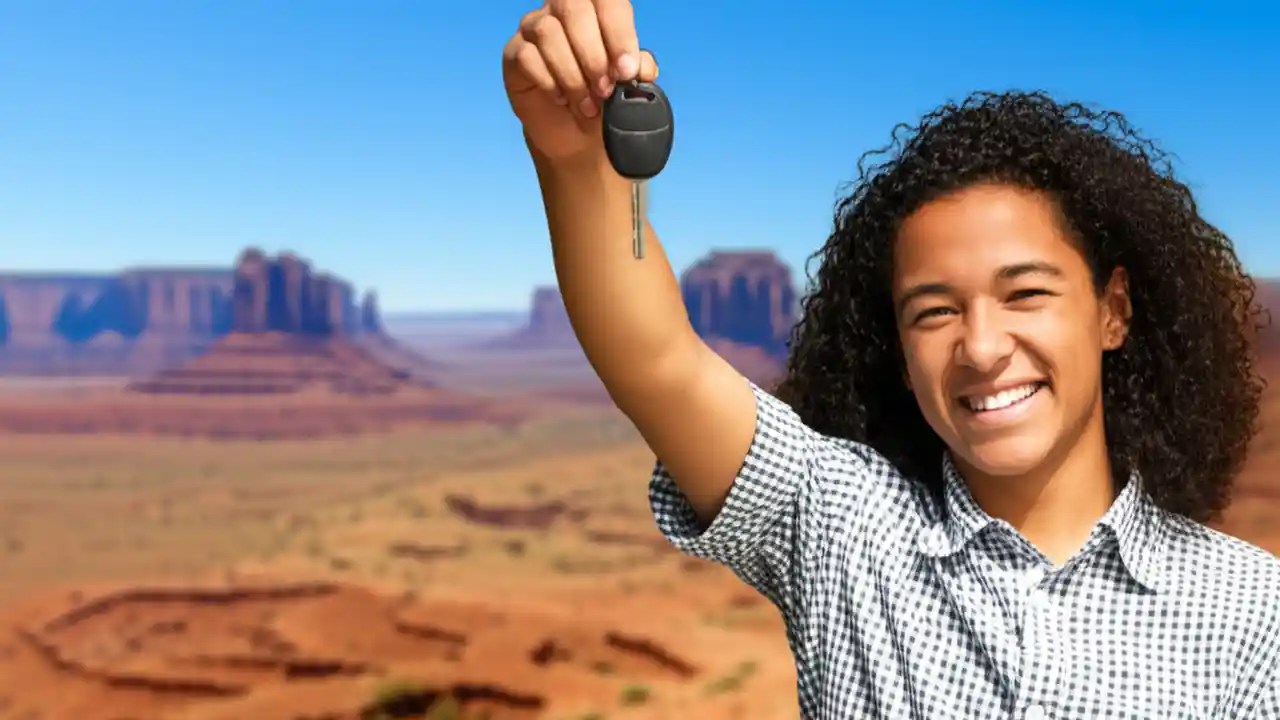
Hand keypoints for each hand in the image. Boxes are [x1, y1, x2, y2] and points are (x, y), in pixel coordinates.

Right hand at [503, 0, 658, 162]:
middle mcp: (562, 9)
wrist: (576, 134)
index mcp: (597, 8)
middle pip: (573, 8)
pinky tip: (561, 98)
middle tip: (605, 90)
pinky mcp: (514, 52)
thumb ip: (638, 68)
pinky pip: (527, 57)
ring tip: (586, 104)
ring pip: (548, 33)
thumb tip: (643, 67)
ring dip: (572, 75)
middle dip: (593, 55)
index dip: (619, 33)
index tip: (627, 71)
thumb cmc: (603, 99)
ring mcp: (534, 27)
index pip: (607, 0)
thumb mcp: (628, 85)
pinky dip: (549, 82)